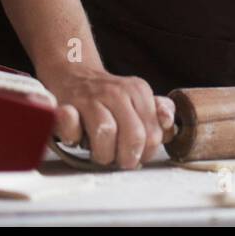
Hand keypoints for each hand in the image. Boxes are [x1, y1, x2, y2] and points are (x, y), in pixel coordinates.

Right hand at [41, 66, 175, 169]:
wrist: (73, 75)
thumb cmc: (109, 98)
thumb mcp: (138, 101)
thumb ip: (159, 113)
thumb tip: (168, 123)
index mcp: (139, 91)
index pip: (153, 134)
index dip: (145, 153)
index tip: (136, 156)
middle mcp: (117, 92)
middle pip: (133, 136)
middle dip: (127, 158)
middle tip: (119, 161)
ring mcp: (91, 97)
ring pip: (106, 132)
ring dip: (102, 153)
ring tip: (100, 154)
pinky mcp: (65, 104)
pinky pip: (71, 126)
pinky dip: (73, 137)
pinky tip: (77, 139)